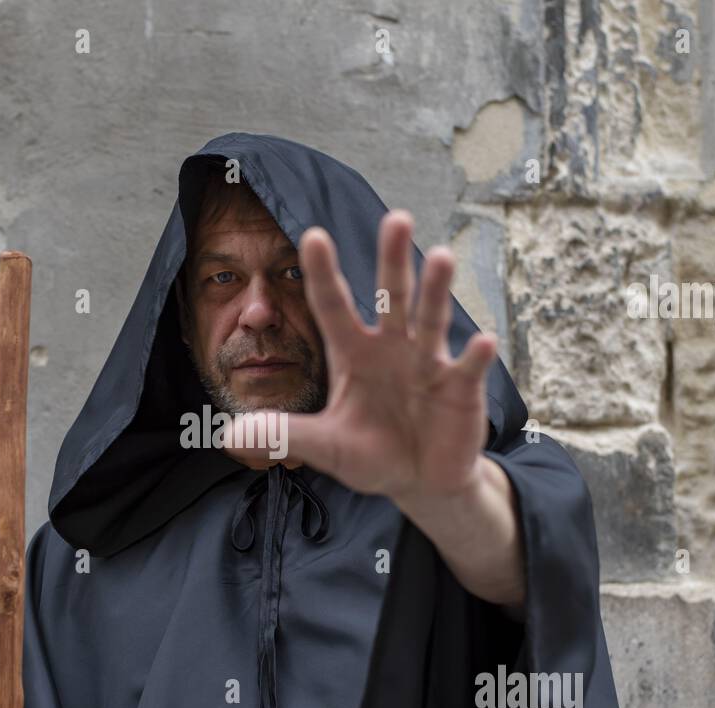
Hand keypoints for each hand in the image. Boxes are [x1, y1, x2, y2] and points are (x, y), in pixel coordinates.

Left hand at [280, 209, 497, 504]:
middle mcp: (392, 347)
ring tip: (441, 257)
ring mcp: (428, 363)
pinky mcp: (460, 388)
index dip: (323, 273)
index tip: (312, 235)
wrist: (418, 481)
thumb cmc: (371, 454)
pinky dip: (475, 356)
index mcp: (354, 352)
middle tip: (397, 219)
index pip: (333, 304)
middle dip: (392, 259)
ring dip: (436, 290)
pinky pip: (467, 368)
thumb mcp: (326, 447)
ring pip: (431, 319)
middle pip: (392, 295)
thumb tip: (231, 434)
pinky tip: (483, 342)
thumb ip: (286, 435)